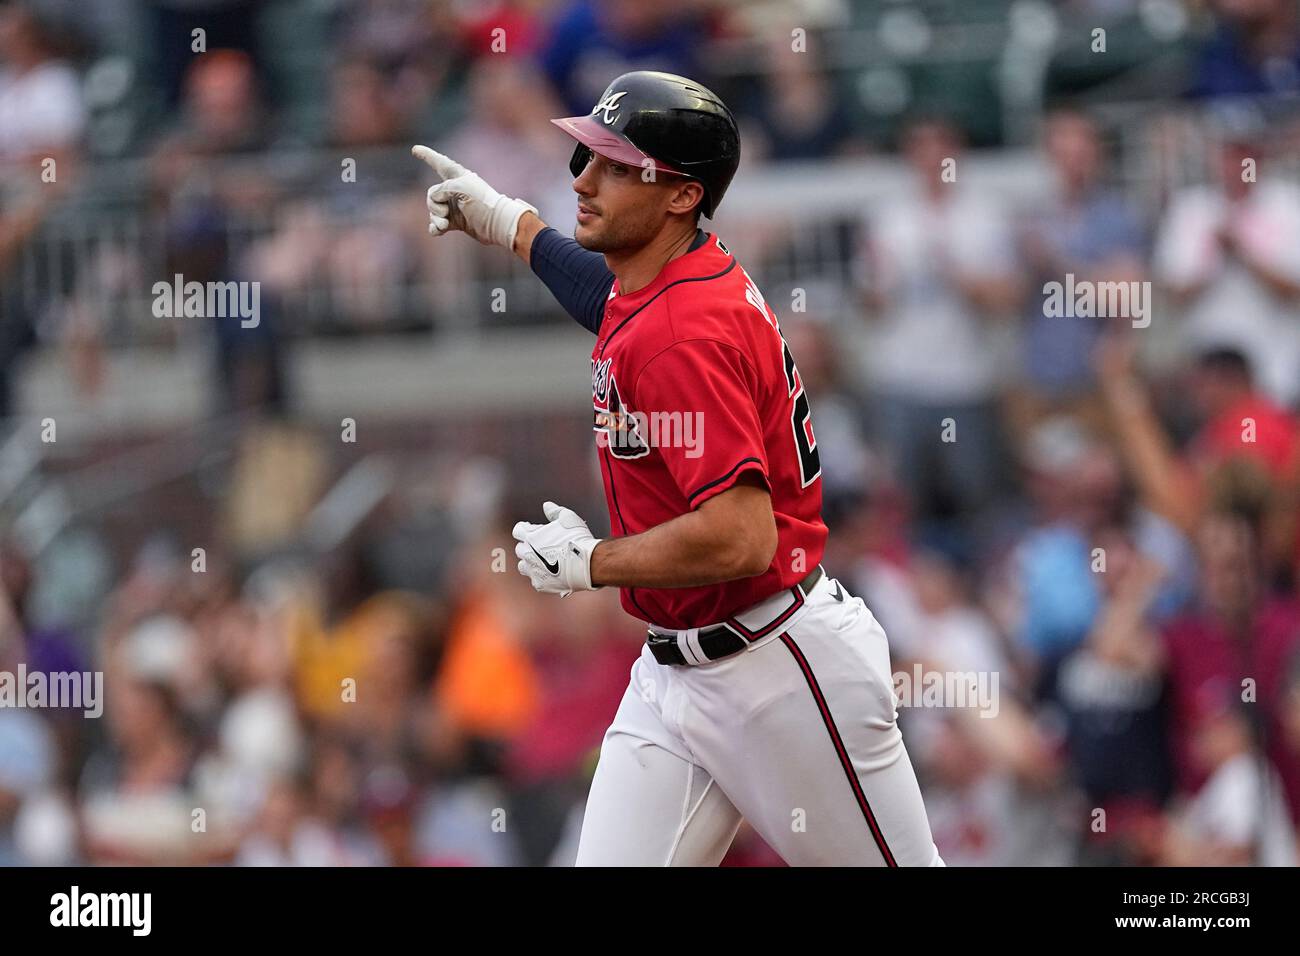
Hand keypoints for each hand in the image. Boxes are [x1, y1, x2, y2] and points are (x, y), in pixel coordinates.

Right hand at [411, 145, 536, 249]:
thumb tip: (436, 203)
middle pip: (431, 194)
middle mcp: (454, 190)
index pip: (439, 162)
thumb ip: (441, 190)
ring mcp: (454, 207)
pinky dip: (435, 228)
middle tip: (445, 211)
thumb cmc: (482, 202)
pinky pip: (437, 224)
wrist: (497, 224)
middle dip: (434, 204)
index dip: (426, 155)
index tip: (415, 149)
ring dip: (436, 218)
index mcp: (457, 176)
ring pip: (433, 211)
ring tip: (444, 224)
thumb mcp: (460, 187)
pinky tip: (438, 230)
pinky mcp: (455, 222)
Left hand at [512, 501, 601, 596]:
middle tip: (540, 545)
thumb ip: (554, 511)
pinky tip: (551, 573)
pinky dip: (541, 576)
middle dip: (528, 546)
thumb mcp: (567, 517)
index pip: (518, 531)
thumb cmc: (577, 539)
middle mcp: (527, 554)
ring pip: (523, 566)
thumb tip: (546, 505)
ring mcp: (533, 570)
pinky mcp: (540, 584)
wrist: (586, 563)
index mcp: (531, 536)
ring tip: (543, 561)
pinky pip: (535, 580)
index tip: (531, 529)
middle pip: (519, 549)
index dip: (525, 529)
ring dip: (530, 563)